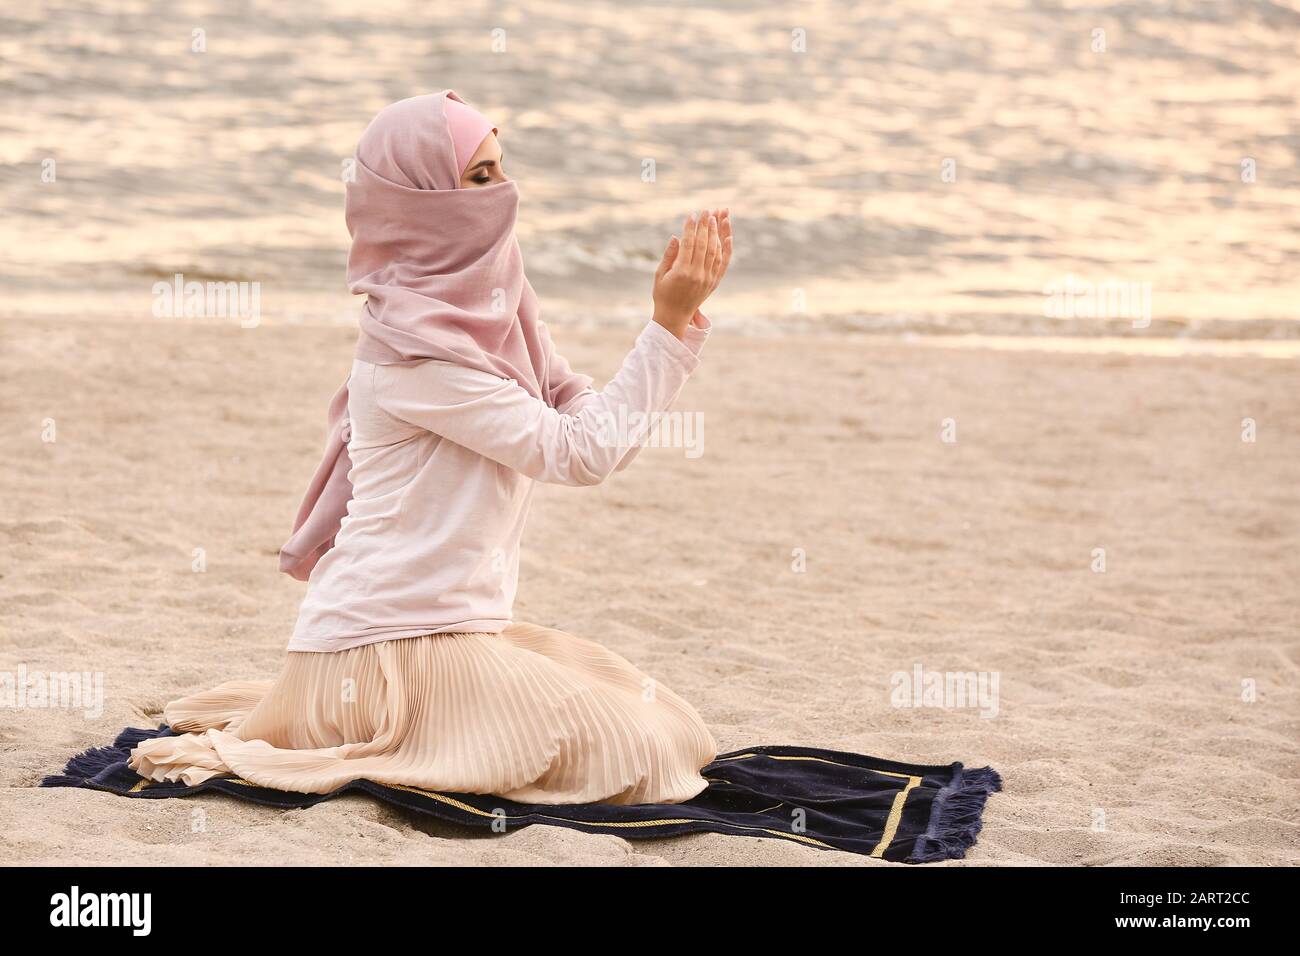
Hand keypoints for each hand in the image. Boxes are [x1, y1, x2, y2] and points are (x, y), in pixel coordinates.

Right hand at [652, 208, 731, 338]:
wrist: (674, 317)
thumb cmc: (663, 294)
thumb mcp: (660, 275)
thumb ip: (668, 255)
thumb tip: (676, 237)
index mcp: (682, 272)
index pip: (689, 244)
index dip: (691, 228)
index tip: (693, 214)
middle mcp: (697, 275)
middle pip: (704, 245)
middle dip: (706, 226)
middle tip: (707, 210)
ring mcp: (707, 279)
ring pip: (716, 251)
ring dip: (717, 233)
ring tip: (718, 217)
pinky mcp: (714, 283)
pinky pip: (723, 264)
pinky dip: (727, 249)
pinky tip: (729, 236)